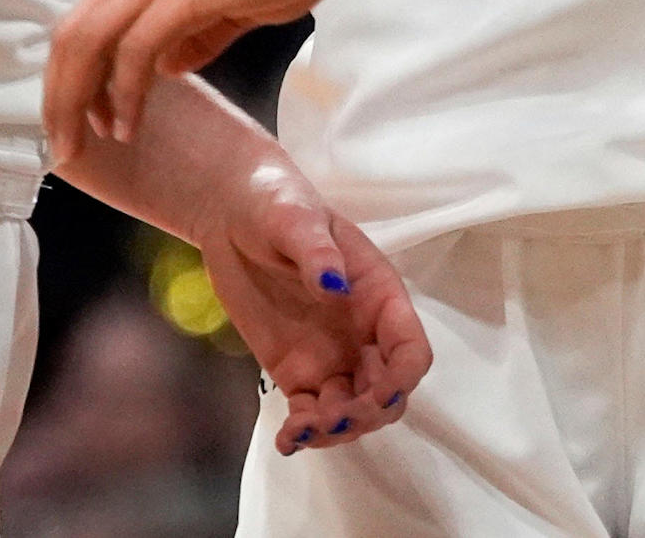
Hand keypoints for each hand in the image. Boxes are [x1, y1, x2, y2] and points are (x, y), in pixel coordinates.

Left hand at [47, 0, 366, 163]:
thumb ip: (202, 30)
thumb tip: (169, 67)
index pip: (90, 14)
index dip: (74, 68)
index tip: (84, 110)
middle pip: (73, 28)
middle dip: (58, 92)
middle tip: (62, 140)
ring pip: (89, 38)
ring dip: (75, 99)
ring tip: (82, 143)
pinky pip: (136, 48)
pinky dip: (123, 93)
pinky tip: (129, 123)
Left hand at [201, 158, 431, 458]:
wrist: (235, 214)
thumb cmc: (277, 203)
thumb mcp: (296, 218)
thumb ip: (317, 251)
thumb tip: (333, 284)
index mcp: (379, 296)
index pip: (410, 349)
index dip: (402, 378)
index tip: (376, 394)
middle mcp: (363, 334)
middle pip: (387, 393)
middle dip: (368, 414)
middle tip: (330, 418)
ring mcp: (331, 357)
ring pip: (352, 412)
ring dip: (335, 431)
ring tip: (299, 431)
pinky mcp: (296, 371)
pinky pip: (309, 413)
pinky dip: (304, 434)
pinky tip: (287, 440)